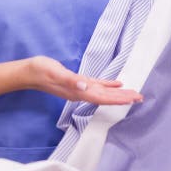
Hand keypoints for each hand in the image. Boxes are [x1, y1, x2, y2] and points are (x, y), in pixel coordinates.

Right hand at [26, 56, 143, 104]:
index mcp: (78, 92)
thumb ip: (71, 80)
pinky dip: (108, 85)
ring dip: (118, 94)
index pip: (103, 98)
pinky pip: (96, 85)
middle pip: (106, 97)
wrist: (29, 72)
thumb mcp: (56, 73)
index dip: (118, 99)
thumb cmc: (41, 71)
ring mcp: (79, 88)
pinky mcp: (77, 82)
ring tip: (133, 94)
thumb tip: (85, 87)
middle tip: (140, 97)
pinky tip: (116, 84)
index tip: (133, 99)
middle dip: (123, 98)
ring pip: (103, 92)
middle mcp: (81, 92)